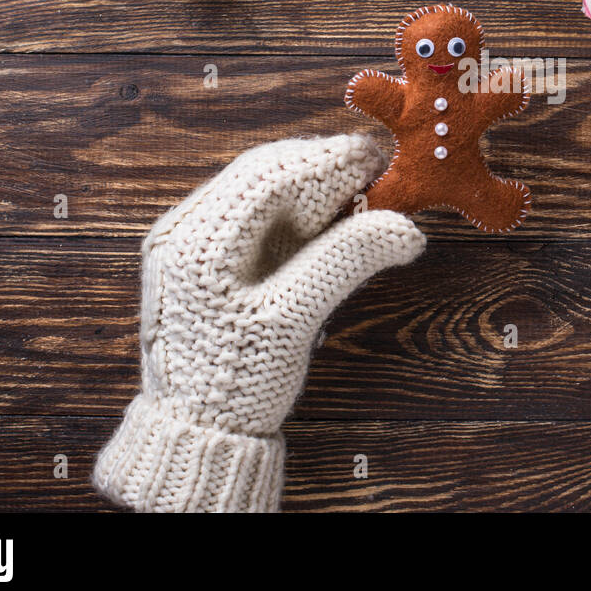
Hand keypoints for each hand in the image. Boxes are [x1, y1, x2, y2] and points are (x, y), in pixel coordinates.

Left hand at [93, 134, 425, 511]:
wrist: (194, 434)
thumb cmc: (235, 383)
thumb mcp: (293, 319)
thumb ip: (345, 261)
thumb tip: (406, 227)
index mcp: (196, 242)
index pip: (269, 176)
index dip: (328, 161)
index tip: (378, 157)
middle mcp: (184, 231)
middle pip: (261, 175)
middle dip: (321, 169)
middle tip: (377, 173)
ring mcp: (189, 243)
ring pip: (258, 192)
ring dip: (310, 188)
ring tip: (361, 195)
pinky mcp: (203, 259)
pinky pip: (254, 217)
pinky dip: (294, 212)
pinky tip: (329, 220)